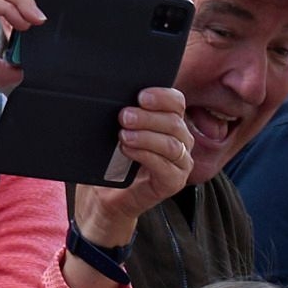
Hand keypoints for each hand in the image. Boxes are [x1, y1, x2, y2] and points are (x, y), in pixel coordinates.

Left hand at [70, 94, 195, 248]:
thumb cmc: (112, 157)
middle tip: (124, 117)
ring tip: (123, 135)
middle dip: (147, 118)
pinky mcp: (174, 182)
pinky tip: (128, 150)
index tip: (140, 96)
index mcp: (170, 121)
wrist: (105, 192)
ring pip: (171, 144)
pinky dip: (145, 155)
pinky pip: (166, 166)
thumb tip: (118, 94)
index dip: (161, 96)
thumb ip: (127, 111)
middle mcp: (181, 140)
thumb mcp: (119, 127)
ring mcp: (180, 163)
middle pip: (174, 122)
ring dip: (146, 137)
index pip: (176, 101)